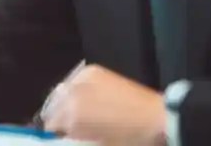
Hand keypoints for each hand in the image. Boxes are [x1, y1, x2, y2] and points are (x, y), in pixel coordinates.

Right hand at [41, 65, 165, 144]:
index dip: (57, 134)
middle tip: (70, 127)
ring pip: (61, 93)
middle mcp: (71, 95)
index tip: (64, 138)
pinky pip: (74, 81)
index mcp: (72, 117)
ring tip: (78, 112)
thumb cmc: (131, 140)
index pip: (51, 126)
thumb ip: (77, 140)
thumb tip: (66, 137)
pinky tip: (86, 97)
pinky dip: (76, 89)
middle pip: (53, 107)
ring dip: (66, 103)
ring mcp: (81, 80)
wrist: (158, 120)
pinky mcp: (92, 72)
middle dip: (60, 117)